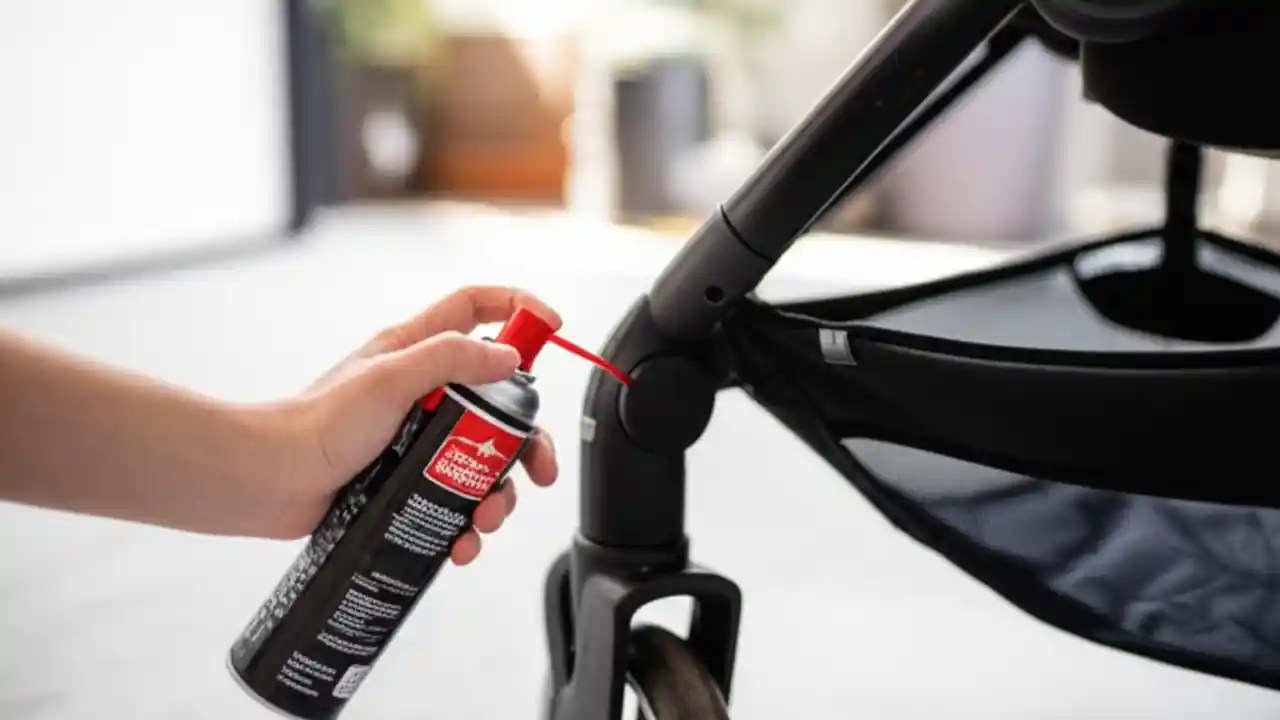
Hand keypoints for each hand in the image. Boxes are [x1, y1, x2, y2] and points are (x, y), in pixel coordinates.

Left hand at [268, 287, 560, 564]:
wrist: (269, 482)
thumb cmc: (315, 423)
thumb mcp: (390, 377)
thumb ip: (451, 358)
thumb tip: (508, 356)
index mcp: (416, 351)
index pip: (477, 308)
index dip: (519, 308)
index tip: (555, 328)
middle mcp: (423, 392)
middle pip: (499, 404)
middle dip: (527, 440)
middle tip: (539, 470)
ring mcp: (418, 440)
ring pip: (483, 462)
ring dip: (497, 495)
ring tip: (486, 516)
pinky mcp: (409, 483)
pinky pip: (454, 502)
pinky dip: (466, 525)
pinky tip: (461, 542)